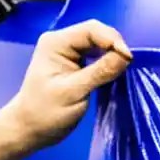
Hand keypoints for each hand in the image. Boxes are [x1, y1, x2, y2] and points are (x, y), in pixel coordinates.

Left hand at [0, 19, 132, 149]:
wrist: (30, 129)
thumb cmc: (45, 112)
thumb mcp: (74, 93)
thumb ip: (99, 72)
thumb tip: (125, 57)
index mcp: (56, 43)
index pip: (91, 30)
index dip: (113, 40)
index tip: (128, 59)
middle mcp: (62, 41)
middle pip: (96, 33)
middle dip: (114, 46)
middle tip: (129, 65)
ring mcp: (68, 52)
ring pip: (98, 44)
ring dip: (113, 54)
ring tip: (125, 68)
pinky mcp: (76, 64)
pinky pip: (97, 56)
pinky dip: (109, 62)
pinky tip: (116, 72)